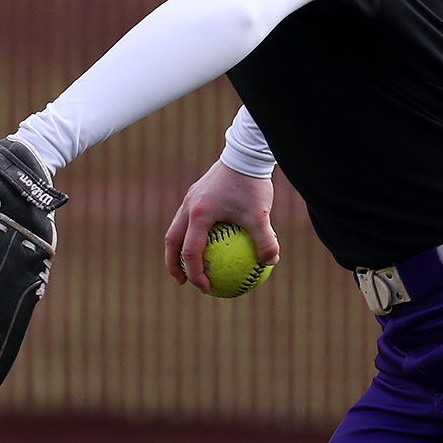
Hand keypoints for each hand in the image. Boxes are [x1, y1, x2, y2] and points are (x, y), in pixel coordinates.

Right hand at [164, 160, 277, 292]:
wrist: (245, 154)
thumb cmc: (252, 185)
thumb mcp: (262, 215)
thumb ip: (266, 241)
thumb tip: (271, 263)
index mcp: (200, 215)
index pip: (191, 251)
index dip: (195, 274)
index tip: (206, 288)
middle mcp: (189, 206)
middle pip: (172, 240)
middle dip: (173, 264)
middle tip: (181, 281)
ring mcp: (190, 198)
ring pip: (177, 228)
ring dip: (178, 248)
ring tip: (188, 265)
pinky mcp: (196, 193)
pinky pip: (189, 219)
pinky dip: (192, 234)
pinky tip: (209, 242)